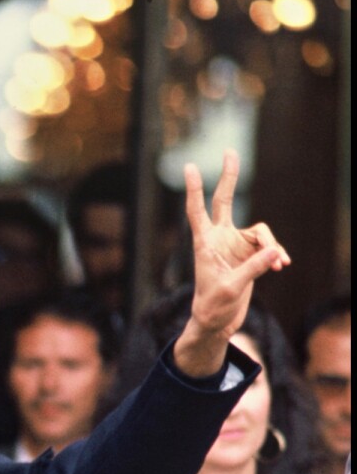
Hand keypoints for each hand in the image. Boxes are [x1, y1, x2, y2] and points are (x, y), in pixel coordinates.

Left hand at [173, 151, 289, 376]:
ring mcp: (234, 244)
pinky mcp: (248, 254)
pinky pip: (268, 246)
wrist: (218, 321)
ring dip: (271, 245)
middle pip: (224, 201)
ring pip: (259, 232)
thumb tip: (276, 253)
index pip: (196, 212)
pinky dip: (276, 254)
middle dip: (229, 176)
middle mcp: (219, 238)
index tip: (190, 167)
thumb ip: (253, 268)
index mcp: (204, 243)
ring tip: (279, 264)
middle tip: (230, 152)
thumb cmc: (214, 306)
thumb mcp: (232, 288)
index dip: (195, 190)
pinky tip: (282, 265)